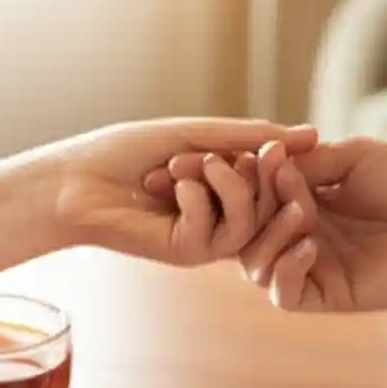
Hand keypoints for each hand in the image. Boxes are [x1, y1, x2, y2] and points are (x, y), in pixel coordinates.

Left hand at [46, 118, 316, 265]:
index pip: (277, 184)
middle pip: (273, 209)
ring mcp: (203, 239)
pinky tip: (173, 184)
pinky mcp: (181, 253)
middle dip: (267, 178)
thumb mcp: (197, 135)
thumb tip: (313, 134)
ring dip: (230, 188)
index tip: (275, 143)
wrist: (74, 177)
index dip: (282, 163)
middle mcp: (219, 218)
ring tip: (199, 163)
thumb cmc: (127, 152)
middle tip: (256, 153)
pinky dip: (199, 200)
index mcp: (226, 191)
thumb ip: (249, 137)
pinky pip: (214, 234)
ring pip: (248, 225)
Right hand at [168, 137, 386, 310]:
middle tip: (256, 175)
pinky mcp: (327, 295)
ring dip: (269, 234)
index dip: (236, 177)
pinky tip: (308, 245)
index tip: (227, 154)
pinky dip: (286, 270)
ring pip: (255, 263)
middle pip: (244, 228)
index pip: (251, 194)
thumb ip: (308, 161)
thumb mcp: (352, 156)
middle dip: (245, 202)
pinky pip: (284, 294)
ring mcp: (310, 266)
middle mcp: (297, 235)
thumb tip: (264, 157)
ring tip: (301, 209)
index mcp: (299, 200)